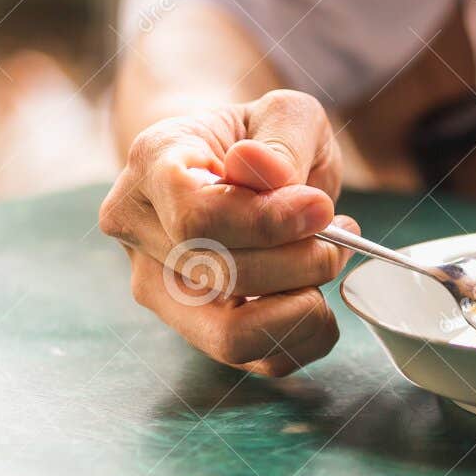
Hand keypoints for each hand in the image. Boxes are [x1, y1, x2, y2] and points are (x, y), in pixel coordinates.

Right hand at [99, 89, 353, 376]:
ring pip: (231, 335)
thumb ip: (283, 136)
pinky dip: (308, 336)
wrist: (236, 167)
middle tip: (337, 232)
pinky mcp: (198, 332)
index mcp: (150, 165)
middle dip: (299, 261)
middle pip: (220, 276)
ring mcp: (160, 291)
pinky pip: (259, 362)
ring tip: (327, 261)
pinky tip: (318, 293)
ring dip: (301, 306)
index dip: (269, 223)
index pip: (197, 218)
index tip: (322, 208)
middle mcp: (138, 234)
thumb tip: (267, 172)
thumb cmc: (261, 139)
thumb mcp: (285, 113)